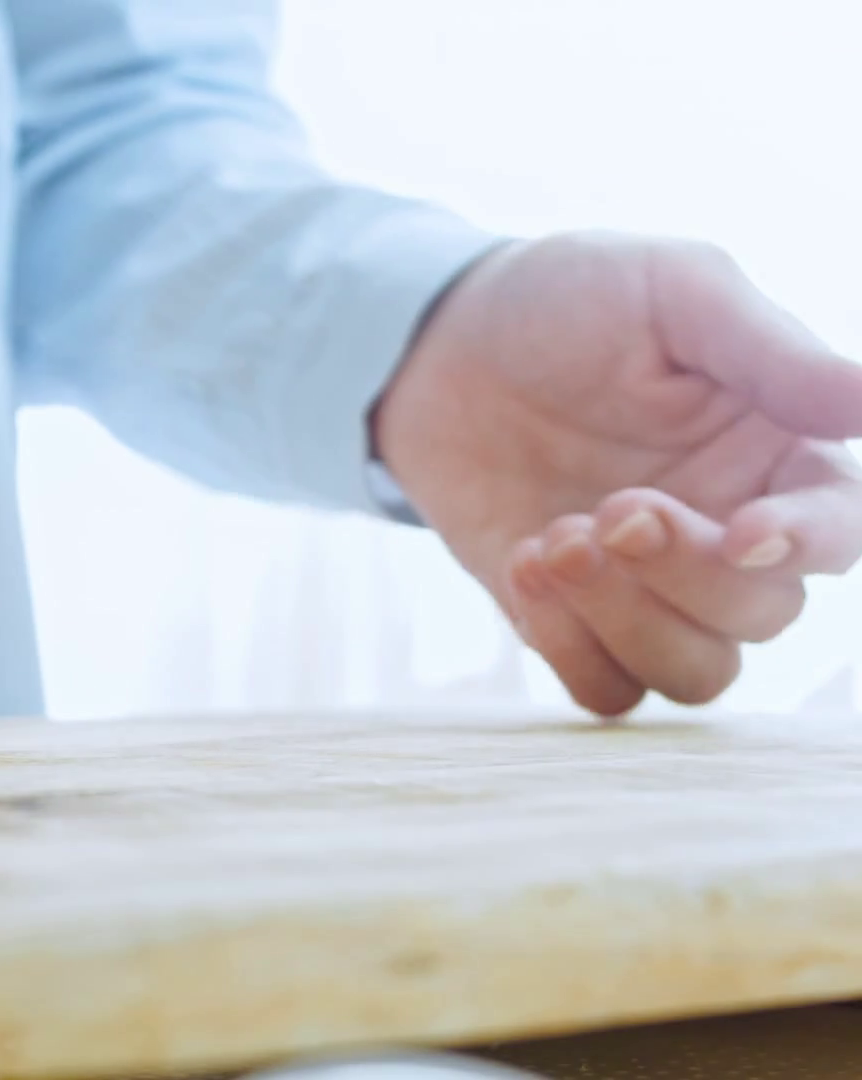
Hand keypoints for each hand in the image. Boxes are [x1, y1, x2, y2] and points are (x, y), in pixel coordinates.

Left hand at [374, 231, 861, 715]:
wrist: (438, 344)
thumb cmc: (567, 300)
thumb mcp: (672, 290)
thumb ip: (767, 351)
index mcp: (776, 455)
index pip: (837, 529)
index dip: (805, 543)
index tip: (744, 529)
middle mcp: (725, 533)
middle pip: (762, 615)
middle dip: (688, 574)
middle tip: (611, 508)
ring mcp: (648, 587)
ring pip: (694, 671)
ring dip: (627, 622)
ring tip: (555, 540)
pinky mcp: (571, 618)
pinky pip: (604, 687)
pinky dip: (567, 647)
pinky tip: (522, 562)